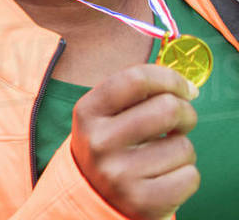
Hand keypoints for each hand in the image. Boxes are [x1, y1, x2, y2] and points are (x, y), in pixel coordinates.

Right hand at [71, 64, 199, 219]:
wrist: (93, 195)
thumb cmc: (111, 144)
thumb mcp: (105, 113)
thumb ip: (135, 93)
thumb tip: (187, 88)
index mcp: (88, 112)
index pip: (135, 79)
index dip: (169, 79)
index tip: (185, 89)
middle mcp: (100, 142)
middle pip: (168, 109)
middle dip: (186, 113)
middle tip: (182, 121)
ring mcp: (120, 174)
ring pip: (183, 146)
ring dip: (183, 149)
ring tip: (162, 155)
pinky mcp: (142, 201)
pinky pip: (190, 176)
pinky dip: (186, 175)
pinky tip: (165, 175)